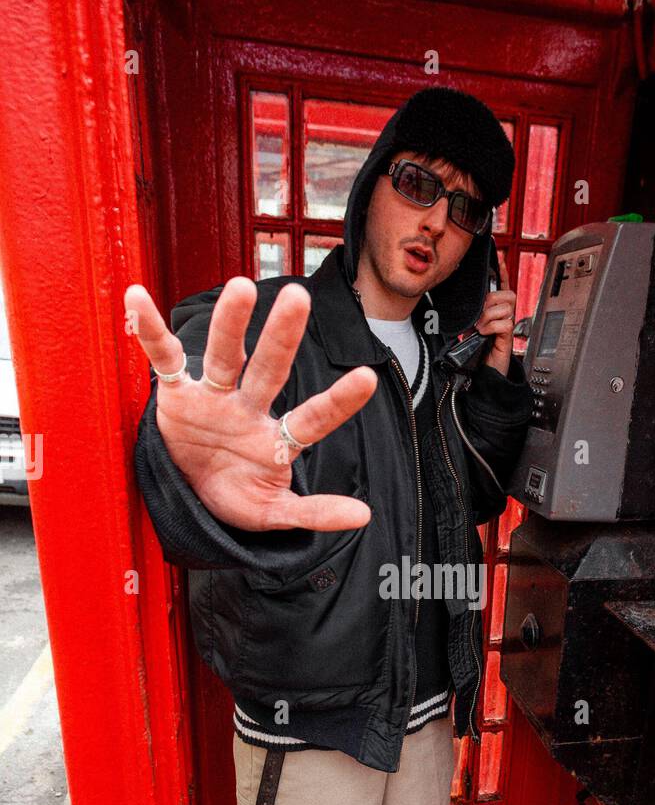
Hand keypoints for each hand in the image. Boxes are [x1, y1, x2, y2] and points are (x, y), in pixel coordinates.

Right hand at [125, 277, 376, 532]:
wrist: (190, 497)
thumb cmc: (237, 497)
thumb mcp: (273, 513)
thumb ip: (314, 513)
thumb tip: (364, 516)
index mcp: (275, 441)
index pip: (311, 420)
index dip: (337, 403)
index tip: (367, 379)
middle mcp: (248, 409)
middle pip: (268, 369)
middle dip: (282, 336)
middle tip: (298, 298)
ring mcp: (213, 398)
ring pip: (224, 355)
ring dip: (230, 323)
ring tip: (241, 288)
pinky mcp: (178, 394)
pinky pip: (164, 358)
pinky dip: (151, 330)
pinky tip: (137, 297)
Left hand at [475, 257, 515, 377]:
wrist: (482, 373)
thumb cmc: (477, 349)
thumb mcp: (470, 325)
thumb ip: (470, 312)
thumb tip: (461, 298)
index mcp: (496, 310)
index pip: (503, 286)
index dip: (502, 271)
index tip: (498, 257)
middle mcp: (505, 316)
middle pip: (508, 294)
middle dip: (491, 300)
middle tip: (479, 315)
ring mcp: (508, 326)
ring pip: (505, 307)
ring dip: (488, 316)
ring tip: (480, 328)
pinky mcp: (509, 337)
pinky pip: (505, 322)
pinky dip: (491, 326)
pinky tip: (484, 334)